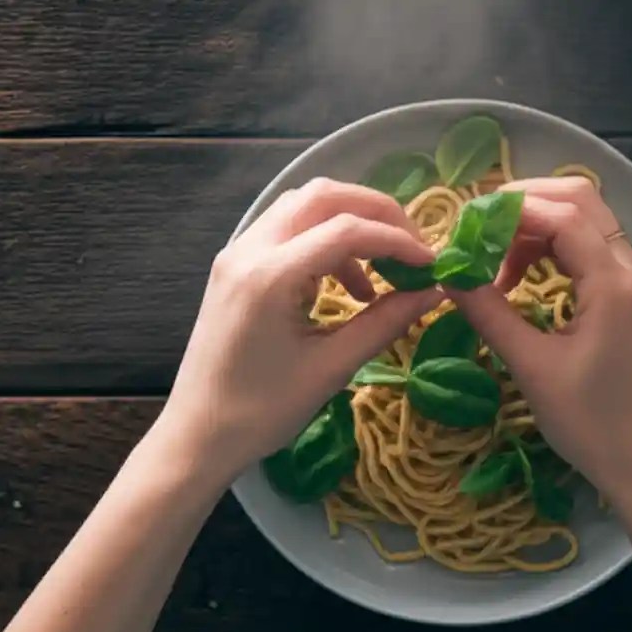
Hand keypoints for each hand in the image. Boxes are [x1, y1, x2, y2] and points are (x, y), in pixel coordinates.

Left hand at [158, 178, 441, 485]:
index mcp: (269, 277)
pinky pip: (286, 230)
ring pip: (302, 205)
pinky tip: (345, 284)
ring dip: (349, 222)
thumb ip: (384, 322)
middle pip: (322, 196)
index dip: (397, 240)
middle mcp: (249, 250)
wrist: (198, 435)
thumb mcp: (331, 369)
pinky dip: (323, 240)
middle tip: (411, 246)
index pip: (346, 230)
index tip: (431, 263)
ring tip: (381, 268)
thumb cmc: (262, 412)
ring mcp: (237, 254)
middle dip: (375, 212)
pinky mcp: (235, 266)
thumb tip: (434, 291)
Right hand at [450, 177, 631, 501]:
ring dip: (539, 229)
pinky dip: (556, 251)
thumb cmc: (592, 424)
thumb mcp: (532, 368)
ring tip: (495, 263)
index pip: (562, 216)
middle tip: (479, 230)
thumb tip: (448, 274)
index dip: (510, 210)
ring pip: (588, 225)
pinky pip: (594, 252)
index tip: (465, 227)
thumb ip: (490, 313)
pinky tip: (523, 278)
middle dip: (526, 205)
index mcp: (615, 283)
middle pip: (582, 202)